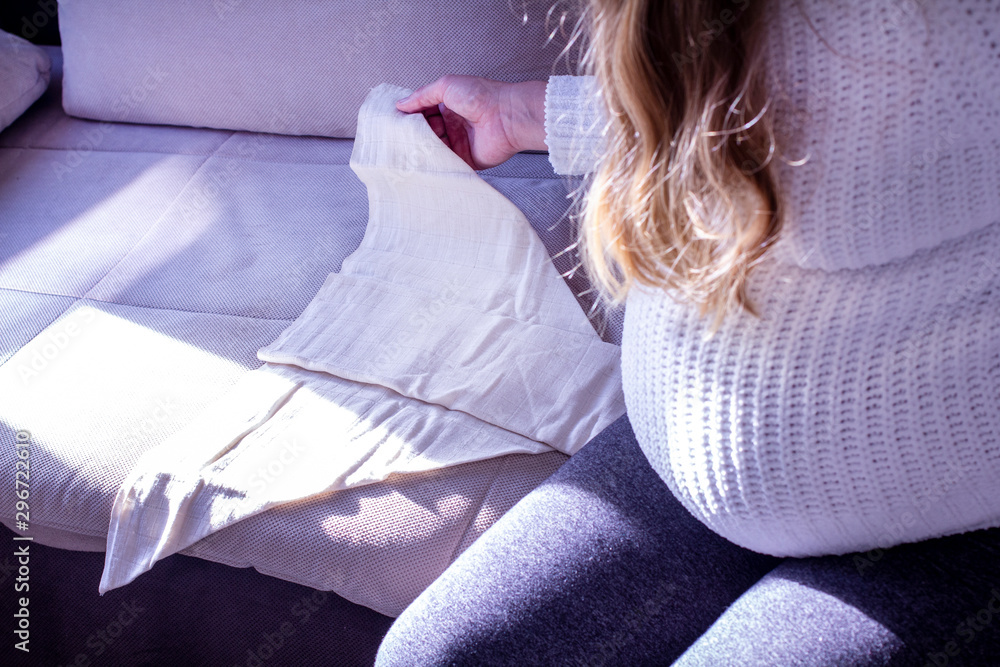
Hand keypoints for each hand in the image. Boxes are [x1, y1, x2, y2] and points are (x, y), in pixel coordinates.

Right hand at [396, 75, 547, 169]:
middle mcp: (453, 124)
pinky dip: (434, 162)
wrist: (506, 116)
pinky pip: (446, 163)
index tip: (395, 122)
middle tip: (399, 137)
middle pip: (426, 132)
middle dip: (414, 135)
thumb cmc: (481, 96)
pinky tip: (422, 161)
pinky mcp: (465, 160)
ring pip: (433, 149)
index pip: (423, 113)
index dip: (410, 117)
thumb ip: (422, 96)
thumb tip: (401, 104)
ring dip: (422, 149)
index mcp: (448, 105)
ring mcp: (459, 142)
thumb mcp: (446, 86)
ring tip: (408, 149)